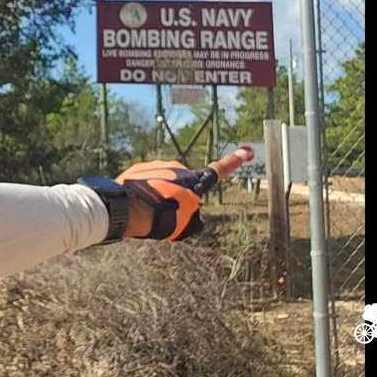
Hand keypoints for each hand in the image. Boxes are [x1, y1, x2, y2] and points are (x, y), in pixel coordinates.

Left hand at [118, 147, 252, 240]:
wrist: (131, 208)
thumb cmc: (162, 218)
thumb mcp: (187, 225)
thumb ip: (194, 217)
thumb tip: (193, 213)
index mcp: (194, 181)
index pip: (219, 171)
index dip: (233, 162)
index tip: (245, 151)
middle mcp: (178, 169)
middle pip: (182, 185)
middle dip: (176, 197)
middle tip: (167, 215)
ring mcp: (157, 167)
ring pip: (162, 184)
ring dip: (158, 196)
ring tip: (149, 213)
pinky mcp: (139, 169)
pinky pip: (146, 183)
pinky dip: (144, 193)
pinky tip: (137, 206)